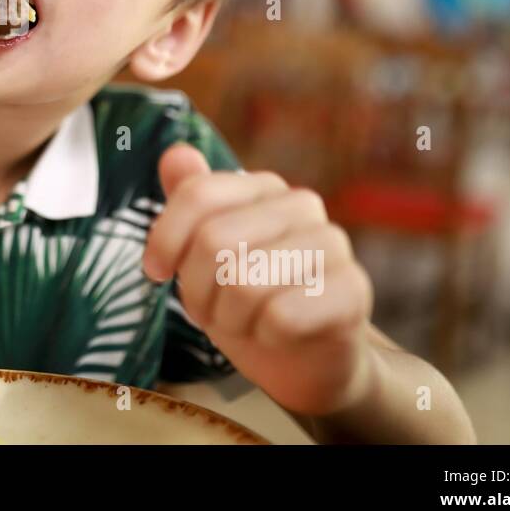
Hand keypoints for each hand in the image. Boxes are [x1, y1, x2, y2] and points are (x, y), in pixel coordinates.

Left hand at [142, 144, 375, 414]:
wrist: (305, 358)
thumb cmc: (248, 300)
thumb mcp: (205, 252)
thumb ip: (192, 201)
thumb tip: (175, 152)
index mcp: (264, 186)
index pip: (198, 194)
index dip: (165, 239)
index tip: (156, 272)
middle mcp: (302, 204)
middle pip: (214, 241)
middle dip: (196, 290)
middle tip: (207, 310)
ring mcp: (333, 244)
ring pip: (244, 283)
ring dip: (229, 318)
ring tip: (242, 322)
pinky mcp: (353, 290)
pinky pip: (281, 316)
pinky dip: (263, 335)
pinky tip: (275, 334)